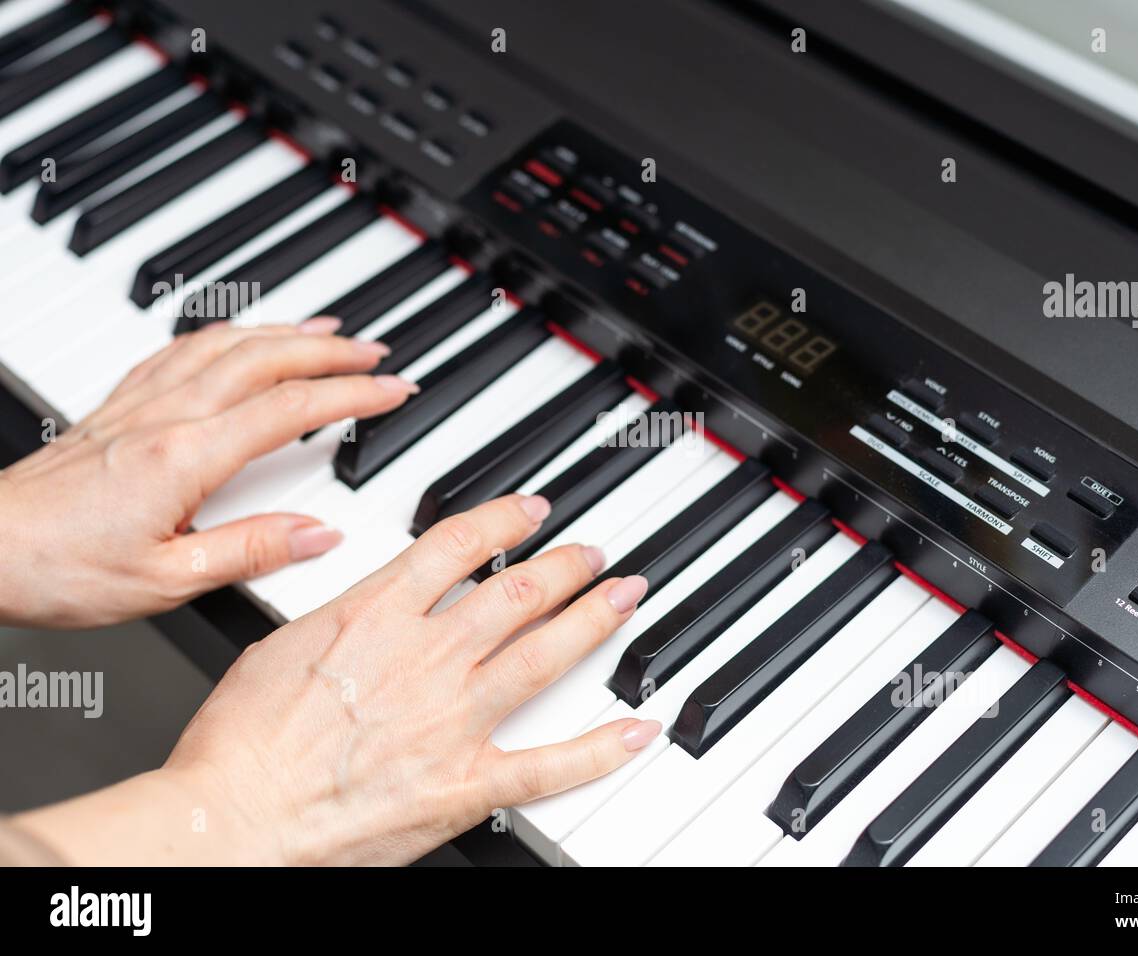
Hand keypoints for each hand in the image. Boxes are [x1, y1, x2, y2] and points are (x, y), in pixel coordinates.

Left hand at [0, 317, 415, 627]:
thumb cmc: (57, 569)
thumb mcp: (165, 581)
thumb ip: (249, 551)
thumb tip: (319, 534)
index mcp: (186, 457)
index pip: (291, 409)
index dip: (353, 394)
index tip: (394, 389)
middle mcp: (166, 417)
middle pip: (266, 360)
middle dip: (332, 351)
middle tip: (377, 352)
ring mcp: (140, 405)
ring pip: (226, 345)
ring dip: (285, 331)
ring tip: (327, 329)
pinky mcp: (117, 407)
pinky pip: (180, 350)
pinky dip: (225, 334)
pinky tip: (237, 336)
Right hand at [14, 494, 655, 864]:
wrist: (232, 817)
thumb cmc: (240, 742)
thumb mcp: (280, 643)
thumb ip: (344, 613)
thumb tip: (374, 596)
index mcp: (377, 615)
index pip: (458, 546)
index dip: (504, 520)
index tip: (531, 511)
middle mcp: (426, 658)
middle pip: (516, 592)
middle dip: (565, 566)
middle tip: (592, 554)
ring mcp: (452, 720)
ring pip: (544, 655)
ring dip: (593, 621)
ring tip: (624, 597)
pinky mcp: (464, 784)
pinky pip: (550, 765)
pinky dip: (602, 748)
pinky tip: (637, 730)